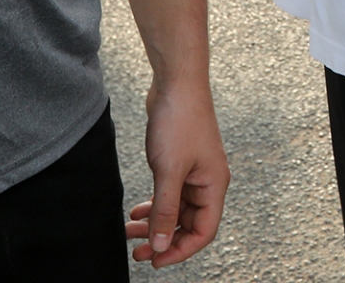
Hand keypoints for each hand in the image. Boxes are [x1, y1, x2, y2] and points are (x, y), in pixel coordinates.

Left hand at [124, 80, 226, 268]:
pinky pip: (168, 194)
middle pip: (188, 224)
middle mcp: (207, 181)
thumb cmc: (180, 121)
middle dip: (163, 239)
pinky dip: (153, 206)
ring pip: (176, 210)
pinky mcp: (180, 162)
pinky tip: (137, 211)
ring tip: (130, 232)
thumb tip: (162, 245)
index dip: (180, 251)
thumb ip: (165, 210)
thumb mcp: (169, 171)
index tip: (155, 260)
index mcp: (214, 185)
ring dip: (155, 223)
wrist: (176, 83)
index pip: (204, 232)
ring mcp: (193, 172)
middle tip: (138, 251)